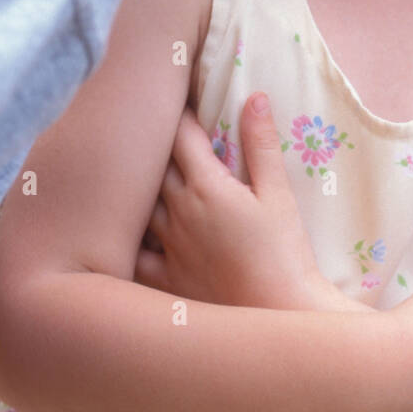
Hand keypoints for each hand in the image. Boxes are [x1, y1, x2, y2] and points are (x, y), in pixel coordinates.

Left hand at [134, 94, 327, 310]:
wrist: (278, 315)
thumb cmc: (284, 253)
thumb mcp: (279, 194)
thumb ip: (261, 144)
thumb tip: (253, 96)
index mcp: (206, 186)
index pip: (180, 136)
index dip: (178, 114)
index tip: (179, 102)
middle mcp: (177, 212)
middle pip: (153, 167)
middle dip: (154, 147)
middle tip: (155, 133)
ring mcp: (166, 247)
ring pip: (138, 206)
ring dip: (140, 190)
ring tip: (140, 179)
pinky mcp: (162, 280)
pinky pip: (133, 253)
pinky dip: (130, 238)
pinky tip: (128, 233)